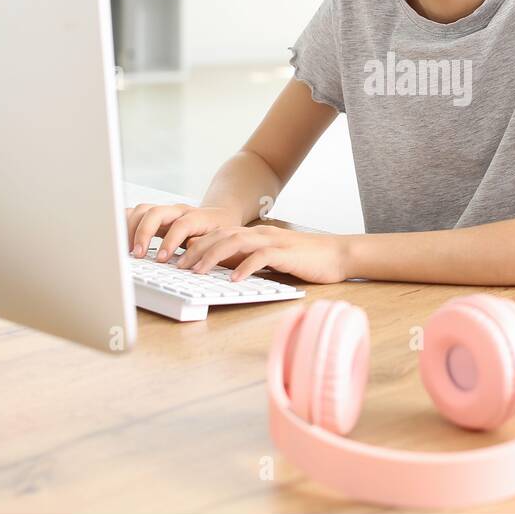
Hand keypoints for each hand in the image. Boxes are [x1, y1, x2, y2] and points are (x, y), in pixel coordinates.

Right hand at [124, 202, 242, 259]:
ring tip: (126, 251)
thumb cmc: (218, 231)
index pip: (180, 225)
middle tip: (139, 255)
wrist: (218, 216)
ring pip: (142, 210)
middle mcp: (177, 211)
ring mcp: (164, 211)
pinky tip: (120, 240)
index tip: (162, 259)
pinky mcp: (154, 216)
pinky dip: (124, 224)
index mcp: (195, 217)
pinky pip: (135, 214)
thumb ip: (203, 246)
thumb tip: (188, 255)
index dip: (170, 241)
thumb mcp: (217, 240)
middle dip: (144, 233)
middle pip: (155, 212)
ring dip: (130, 228)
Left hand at [175, 225, 350, 283]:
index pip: (219, 235)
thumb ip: (250, 260)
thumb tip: (223, 271)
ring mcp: (273, 242)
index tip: (178, 258)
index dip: (197, 245)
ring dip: (213, 256)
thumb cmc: (304, 260)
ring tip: (197, 271)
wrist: (337, 255)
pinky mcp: (286, 254)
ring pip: (236, 243)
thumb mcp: (271, 259)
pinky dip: (245, 267)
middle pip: (221, 236)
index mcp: (255, 235)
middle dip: (197, 250)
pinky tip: (233, 279)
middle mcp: (260, 234)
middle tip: (178, 265)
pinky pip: (262, 258)